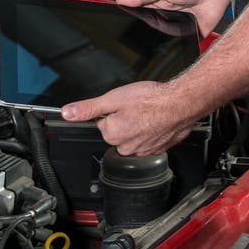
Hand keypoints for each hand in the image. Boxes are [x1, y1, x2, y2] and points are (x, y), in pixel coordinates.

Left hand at [61, 80, 195, 155]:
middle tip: (137, 106)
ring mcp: (144, 150)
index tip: (124, 103)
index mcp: (112, 134)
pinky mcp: (158, 149)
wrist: (180, 104)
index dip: (113, 109)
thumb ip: (88, 108)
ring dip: (139, 125)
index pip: (104, 122)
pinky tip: (157, 119)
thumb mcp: (113, 98)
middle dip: (126, 118)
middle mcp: (126, 147)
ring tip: (148, 111)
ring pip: (134, 136)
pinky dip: (153, 130)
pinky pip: (149, 140)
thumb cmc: (151, 99)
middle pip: (119, 130)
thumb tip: (67, 113)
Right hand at [116, 0, 230, 37]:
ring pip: (166, 40)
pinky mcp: (192, 35)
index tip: (119, 25)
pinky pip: (183, 46)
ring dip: (167, 35)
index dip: (131, 20)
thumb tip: (121, 0)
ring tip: (173, 23)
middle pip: (152, 30)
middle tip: (156, 22)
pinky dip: (182, 45)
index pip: (139, 15)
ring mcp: (179, 26)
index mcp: (156, 4)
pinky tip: (181, 38)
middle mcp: (166, 16)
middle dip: (149, 31)